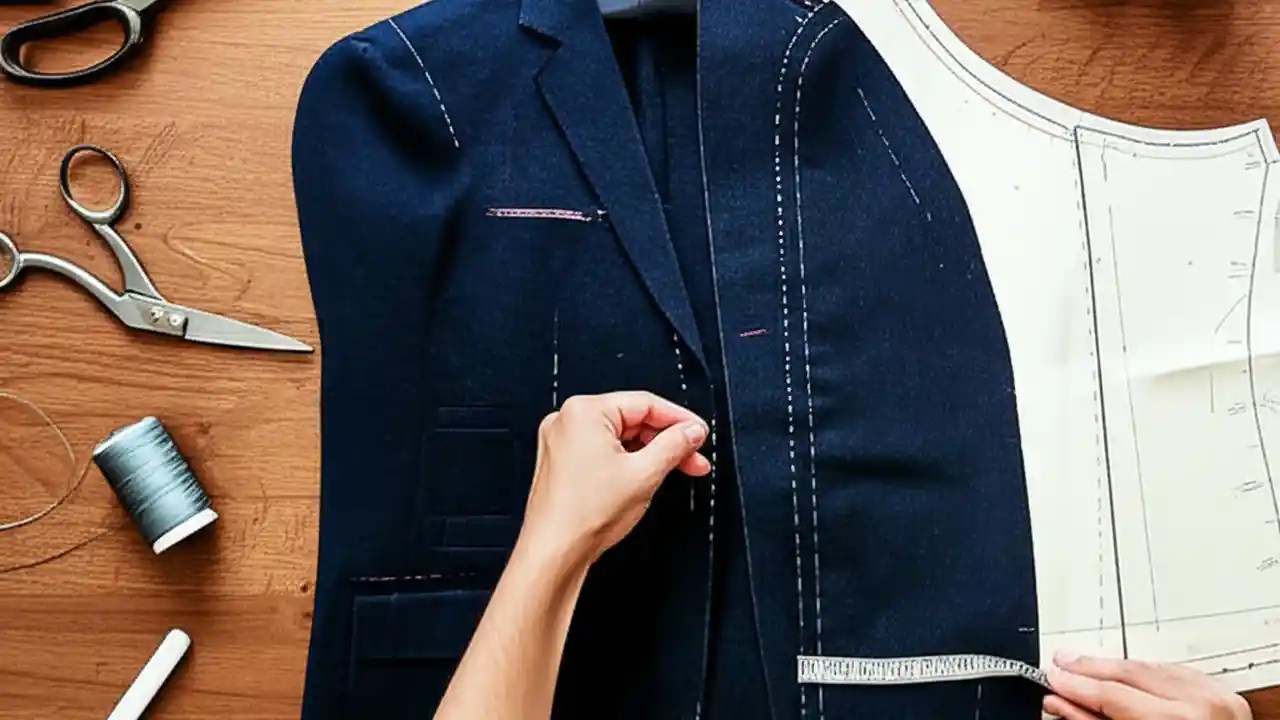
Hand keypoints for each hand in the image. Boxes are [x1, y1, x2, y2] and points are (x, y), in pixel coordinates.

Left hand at [517, 392, 709, 568]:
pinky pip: (603, 452)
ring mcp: (562, 442)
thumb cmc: (584, 515)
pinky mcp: (562, 463)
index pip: (645, 403)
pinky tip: (646, 476)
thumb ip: (674, 445)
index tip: (699, 432)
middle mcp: (568, 421)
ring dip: (650, 453)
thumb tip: (691, 430)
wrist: (554, 552)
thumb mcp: (645, 474)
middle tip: (693, 458)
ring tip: (674, 471)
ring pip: (619, 438)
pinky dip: (627, 462)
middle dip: (667, 441)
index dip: (679, 419)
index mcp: (584, 412)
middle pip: (632, 420)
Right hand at [1044, 651, 1250, 719]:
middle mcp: (1202, 703)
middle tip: (1060, 665)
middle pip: (1129, 671)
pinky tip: (1122, 671)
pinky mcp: (1224, 694)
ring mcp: (1217, 696)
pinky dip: (1145, 672)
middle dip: (1089, 669)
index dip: (1075, 685)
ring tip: (1083, 667)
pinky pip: (1173, 672)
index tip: (1052, 677)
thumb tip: (1062, 703)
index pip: (1112, 693)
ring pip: (1150, 667)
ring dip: (1113, 667)